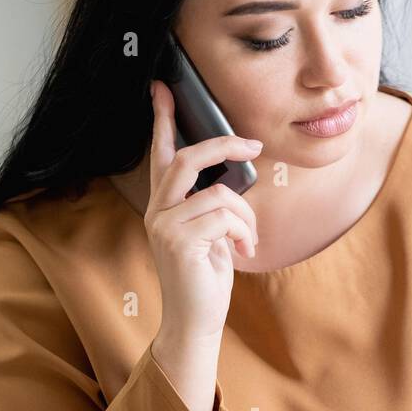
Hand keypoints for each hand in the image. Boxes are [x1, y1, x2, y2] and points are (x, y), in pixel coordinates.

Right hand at [144, 79, 260, 339]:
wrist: (195, 321)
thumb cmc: (206, 280)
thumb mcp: (212, 236)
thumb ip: (213, 206)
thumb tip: (235, 180)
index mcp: (163, 206)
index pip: (161, 155)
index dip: (162, 120)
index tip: (162, 89)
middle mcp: (157, 211)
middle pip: (188, 159)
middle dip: (224, 146)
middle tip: (254, 146)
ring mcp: (165, 225)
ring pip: (219, 194)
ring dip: (245, 216)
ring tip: (247, 240)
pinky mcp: (179, 241)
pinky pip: (225, 216)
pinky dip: (243, 231)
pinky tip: (243, 251)